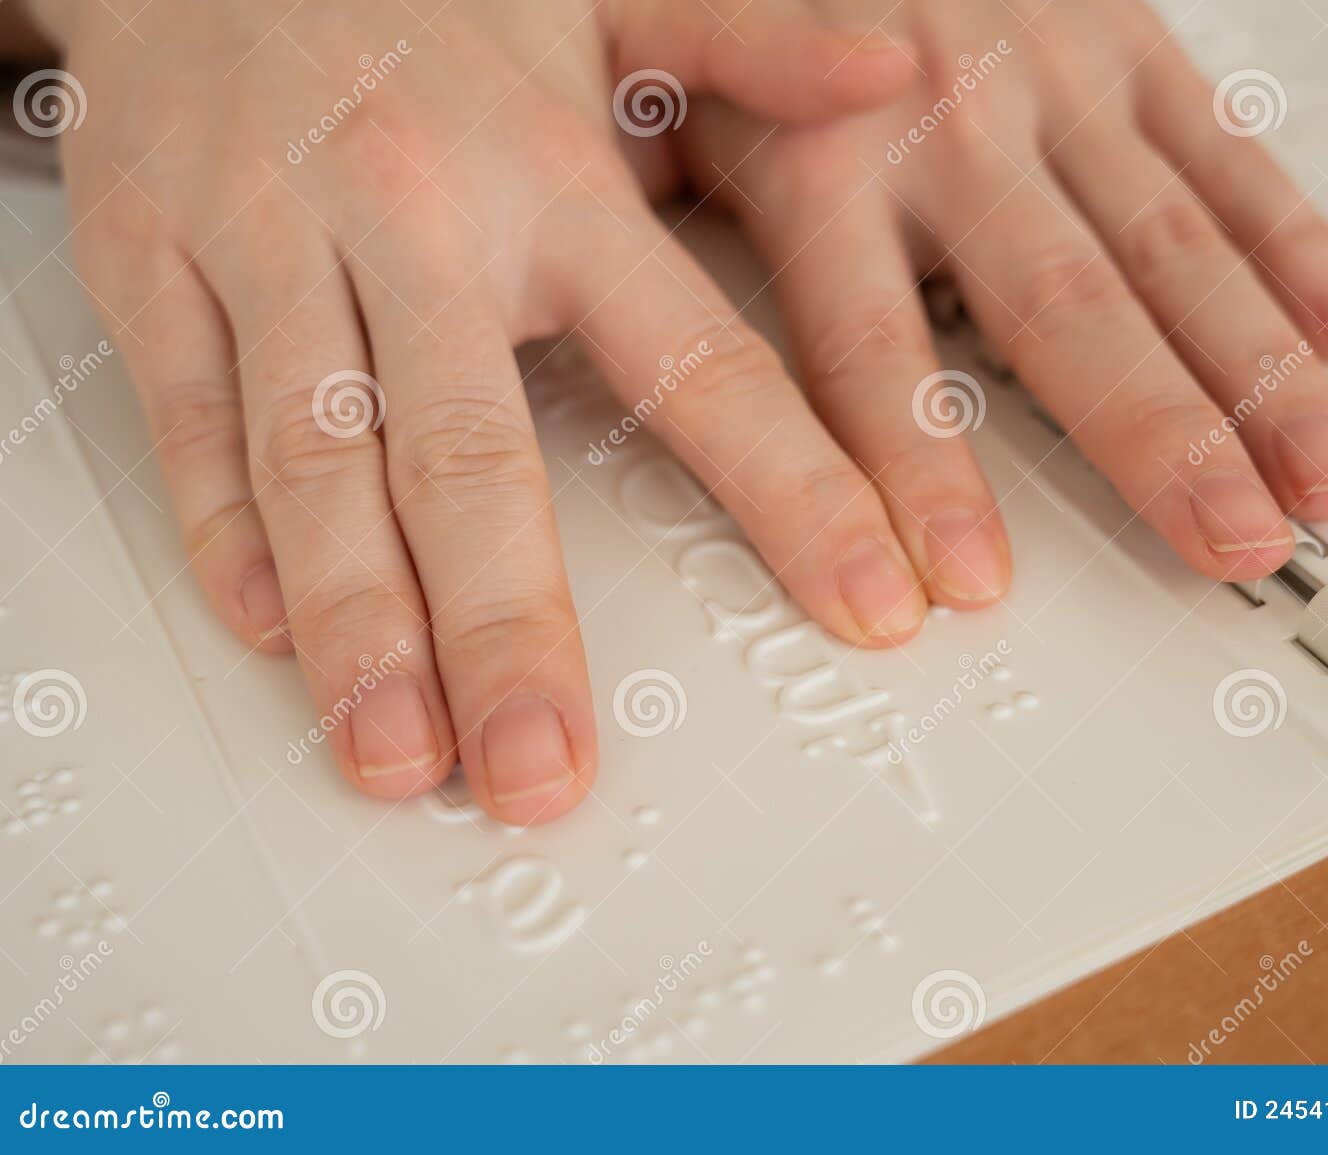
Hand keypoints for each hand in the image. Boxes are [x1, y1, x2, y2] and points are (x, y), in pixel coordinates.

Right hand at [27, 0, 914, 822]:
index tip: (870, 604)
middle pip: (475, 460)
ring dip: (360, 625)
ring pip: (316, 463)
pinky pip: (191, 415)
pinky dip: (226, 530)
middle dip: (515, 633)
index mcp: (553, 177)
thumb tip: (897, 59)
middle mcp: (417, 220)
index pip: (700, 367)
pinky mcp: (151, 257)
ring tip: (400, 753)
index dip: (796, 495)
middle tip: (546, 771)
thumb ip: (756, 42)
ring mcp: (270, 240)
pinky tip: (272, 631)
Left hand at [672, 0, 1327, 585]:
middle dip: (1164, 443)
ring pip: (1174, 248)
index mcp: (820, 157)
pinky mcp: (1128, 39)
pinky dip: (1293, 248)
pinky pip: (1226, 154)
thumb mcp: (653, 71)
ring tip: (1316, 485)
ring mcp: (1054, 78)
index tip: (951, 583)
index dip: (919, 475)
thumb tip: (648, 309)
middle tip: (1228, 549)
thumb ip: (661, 202)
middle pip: (1070, 312)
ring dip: (1261, 374)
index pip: (872, 350)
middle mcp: (950, 124)